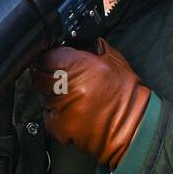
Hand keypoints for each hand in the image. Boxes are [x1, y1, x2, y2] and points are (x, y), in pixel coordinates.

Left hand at [31, 38, 151, 166]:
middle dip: (47, 75)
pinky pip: (48, 115)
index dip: (48, 58)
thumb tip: (76, 44)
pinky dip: (56, 114)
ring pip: (42, 96)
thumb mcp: (113, 60)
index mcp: (77, 65)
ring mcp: (59, 107)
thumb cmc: (127, 97)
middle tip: (61, 79)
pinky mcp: (58, 126)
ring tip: (73, 97)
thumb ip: (91, 48)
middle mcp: (65, 85)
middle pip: (39, 76)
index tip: (52, 60)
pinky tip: (73, 112)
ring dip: (51, 94)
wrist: (134, 129)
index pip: (46, 57)